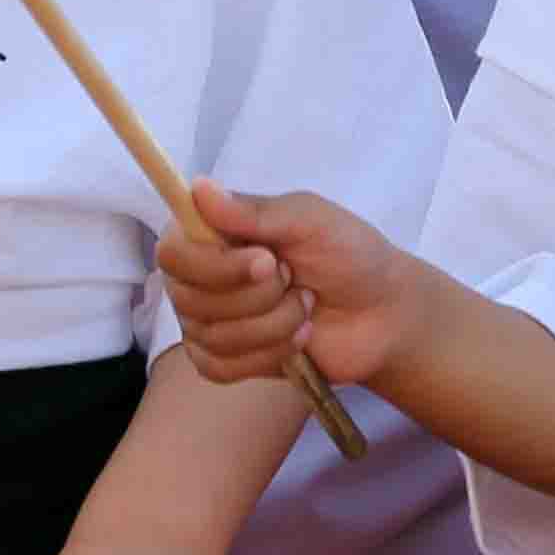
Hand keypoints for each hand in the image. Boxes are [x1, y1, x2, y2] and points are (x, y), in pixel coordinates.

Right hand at [161, 183, 417, 389]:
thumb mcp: (310, 220)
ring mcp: (208, 321)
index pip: (172, 252)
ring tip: (306, 307)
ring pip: (213, 336)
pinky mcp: (225, 360)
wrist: (382, 313)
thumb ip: (255, 211)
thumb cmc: (347, 254)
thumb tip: (198, 187)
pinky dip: (268, 355)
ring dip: (274, 325)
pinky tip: (297, 341)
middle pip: (189, 299)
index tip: (268, 260)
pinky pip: (219, 367)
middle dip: (258, 297)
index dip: (215, 265)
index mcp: (210, 233)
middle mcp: (198, 276)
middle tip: (297, 281)